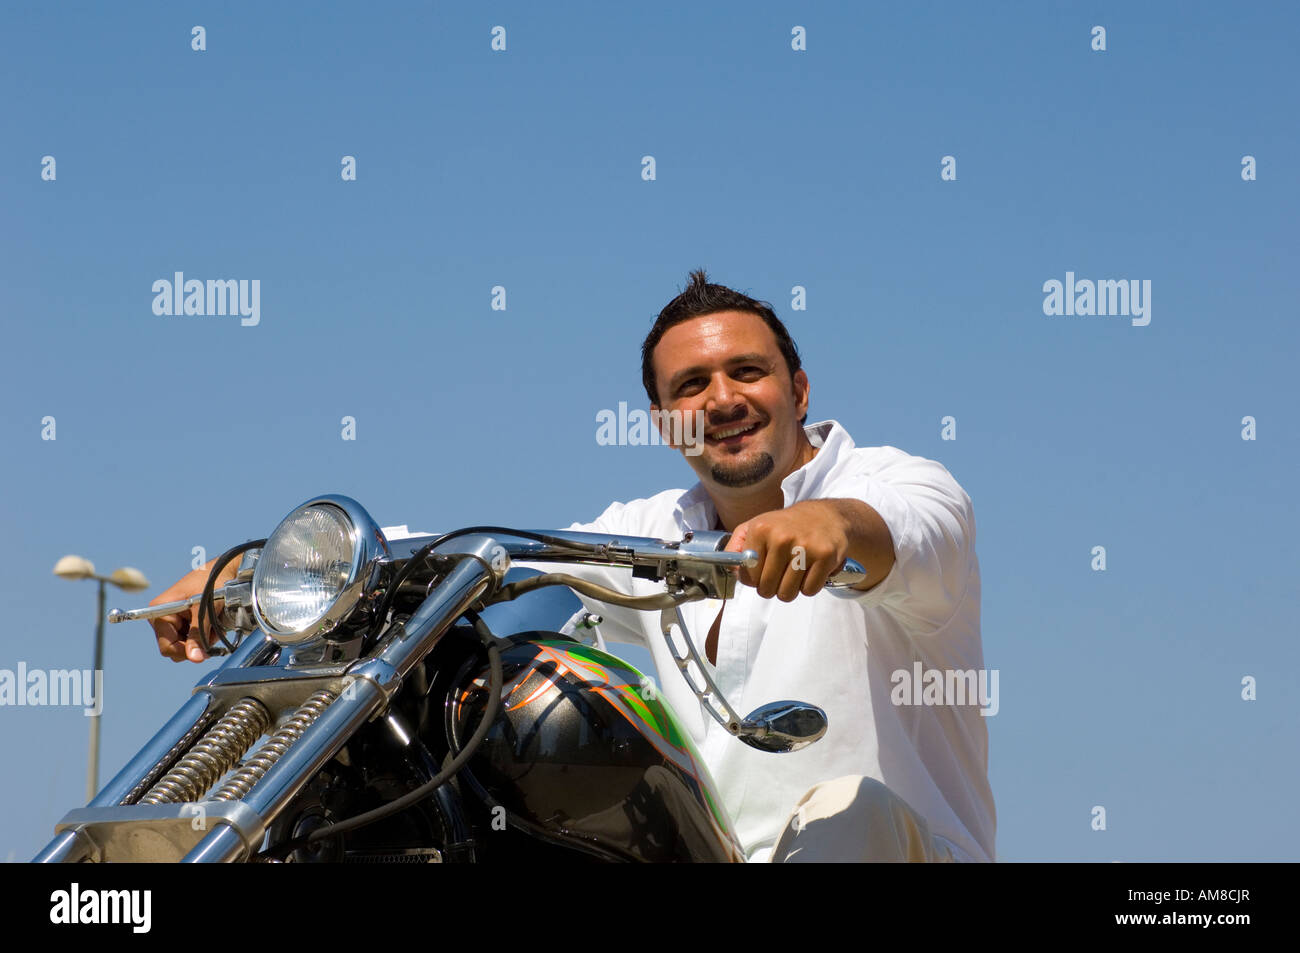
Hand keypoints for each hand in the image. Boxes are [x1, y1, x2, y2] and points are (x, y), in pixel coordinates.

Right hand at [148, 560, 237, 662]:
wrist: (224, 569)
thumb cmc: (211, 583)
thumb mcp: (204, 609)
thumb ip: (199, 634)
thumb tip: (194, 658)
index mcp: (159, 612)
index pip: (167, 646)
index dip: (185, 651)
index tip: (204, 650)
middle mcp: (163, 618)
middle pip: (176, 648)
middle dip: (195, 645)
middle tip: (212, 633)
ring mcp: (174, 620)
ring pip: (187, 645)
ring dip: (203, 640)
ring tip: (214, 624)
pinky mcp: (185, 621)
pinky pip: (193, 638)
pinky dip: (206, 635)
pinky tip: (214, 624)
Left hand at [723, 501, 850, 601]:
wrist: (826, 515)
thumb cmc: (787, 525)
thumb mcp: (757, 526)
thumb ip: (736, 547)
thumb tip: (728, 569)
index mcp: (761, 529)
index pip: (748, 577)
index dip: (753, 580)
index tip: (761, 572)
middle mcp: (782, 538)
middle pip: (767, 588)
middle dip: (771, 587)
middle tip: (779, 574)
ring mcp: (805, 547)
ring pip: (787, 593)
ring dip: (790, 589)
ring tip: (795, 572)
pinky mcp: (825, 557)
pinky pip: (809, 590)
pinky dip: (809, 587)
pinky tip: (810, 571)